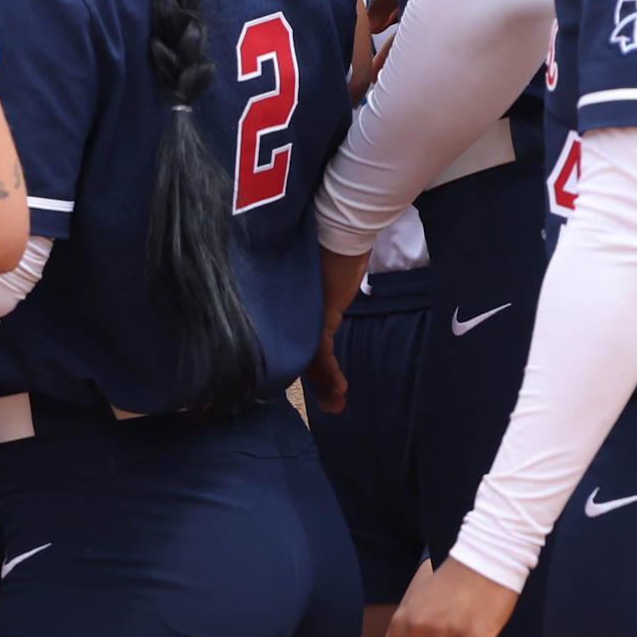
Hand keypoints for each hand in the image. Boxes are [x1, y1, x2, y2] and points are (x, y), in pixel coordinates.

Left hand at [308, 242, 366, 409]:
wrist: (338, 229)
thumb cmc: (337, 244)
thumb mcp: (331, 272)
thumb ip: (328, 285)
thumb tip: (336, 281)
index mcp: (297, 305)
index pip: (301, 339)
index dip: (312, 364)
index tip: (322, 382)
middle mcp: (296, 312)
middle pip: (304, 353)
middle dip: (318, 382)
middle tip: (328, 405)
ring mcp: (303, 315)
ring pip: (311, 359)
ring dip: (326, 385)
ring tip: (335, 406)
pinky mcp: (317, 317)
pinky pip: (321, 354)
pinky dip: (330, 374)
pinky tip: (341, 390)